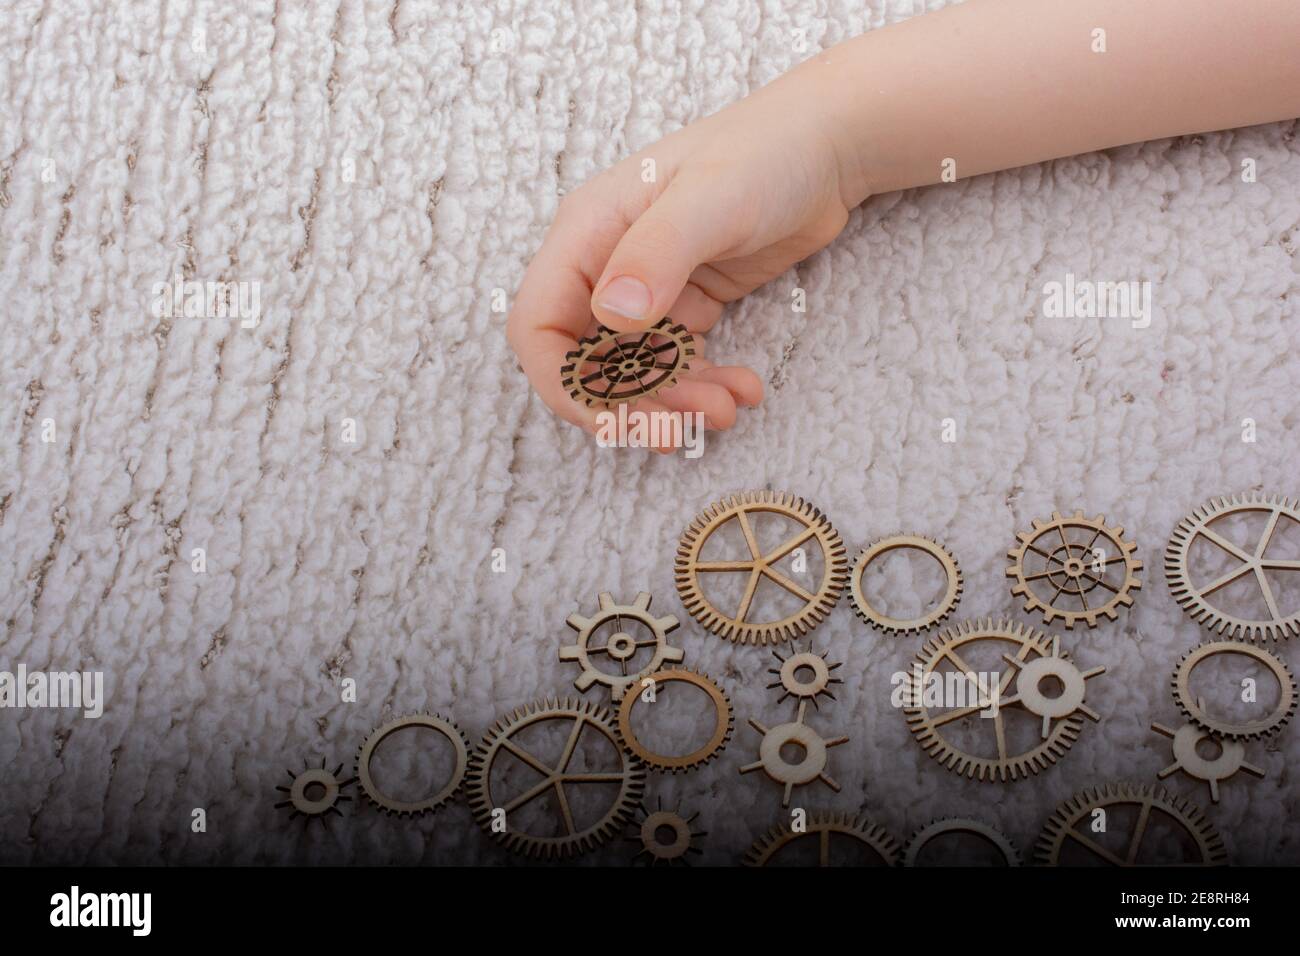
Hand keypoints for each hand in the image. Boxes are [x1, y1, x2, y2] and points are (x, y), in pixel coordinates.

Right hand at [506, 69, 857, 450]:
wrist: (828, 147)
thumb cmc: (766, 153)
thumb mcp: (711, 200)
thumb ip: (656, 253)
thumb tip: (613, 314)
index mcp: (588, 233)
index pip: (539, 325)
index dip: (562, 382)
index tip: (609, 420)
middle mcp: (606, 264)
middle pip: (588, 362)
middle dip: (631, 405)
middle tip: (680, 431)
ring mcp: (646, 288)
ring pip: (637, 373)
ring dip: (676, 401)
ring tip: (729, 409)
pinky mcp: (687, 304)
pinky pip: (680, 364)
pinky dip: (707, 386)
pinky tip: (746, 389)